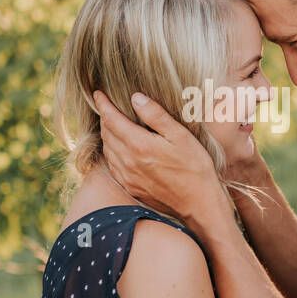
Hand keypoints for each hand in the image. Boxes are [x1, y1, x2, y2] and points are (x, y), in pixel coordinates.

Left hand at [92, 90, 229, 226]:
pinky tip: (119, 148)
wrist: (198, 203)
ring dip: (107, 135)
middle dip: (105, 117)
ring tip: (112, 124)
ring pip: (107, 150)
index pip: (111, 119)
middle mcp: (128, 161)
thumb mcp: (180, 135)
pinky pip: (113, 166)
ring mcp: (127, 177)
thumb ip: (156, 115)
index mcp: (139, 145)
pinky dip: (111, 152)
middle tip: (107, 106)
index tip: (98, 93)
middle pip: (106, 133)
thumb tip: (136, 98)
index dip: (103, 104)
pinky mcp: (131, 188)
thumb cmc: (195, 167)